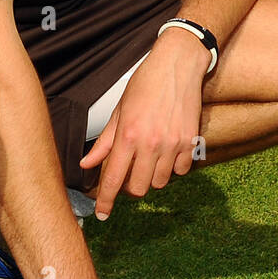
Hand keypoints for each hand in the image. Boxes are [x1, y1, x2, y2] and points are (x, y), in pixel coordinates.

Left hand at [81, 34, 206, 218]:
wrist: (178, 64)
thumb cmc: (145, 83)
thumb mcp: (119, 110)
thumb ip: (104, 141)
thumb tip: (87, 163)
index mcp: (128, 135)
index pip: (114, 179)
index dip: (106, 201)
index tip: (103, 214)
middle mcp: (150, 143)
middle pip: (138, 188)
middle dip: (131, 186)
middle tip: (129, 172)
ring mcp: (173, 144)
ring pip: (160, 182)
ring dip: (152, 176)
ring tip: (150, 158)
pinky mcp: (191, 141)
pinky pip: (181, 170)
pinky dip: (173, 167)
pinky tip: (168, 152)